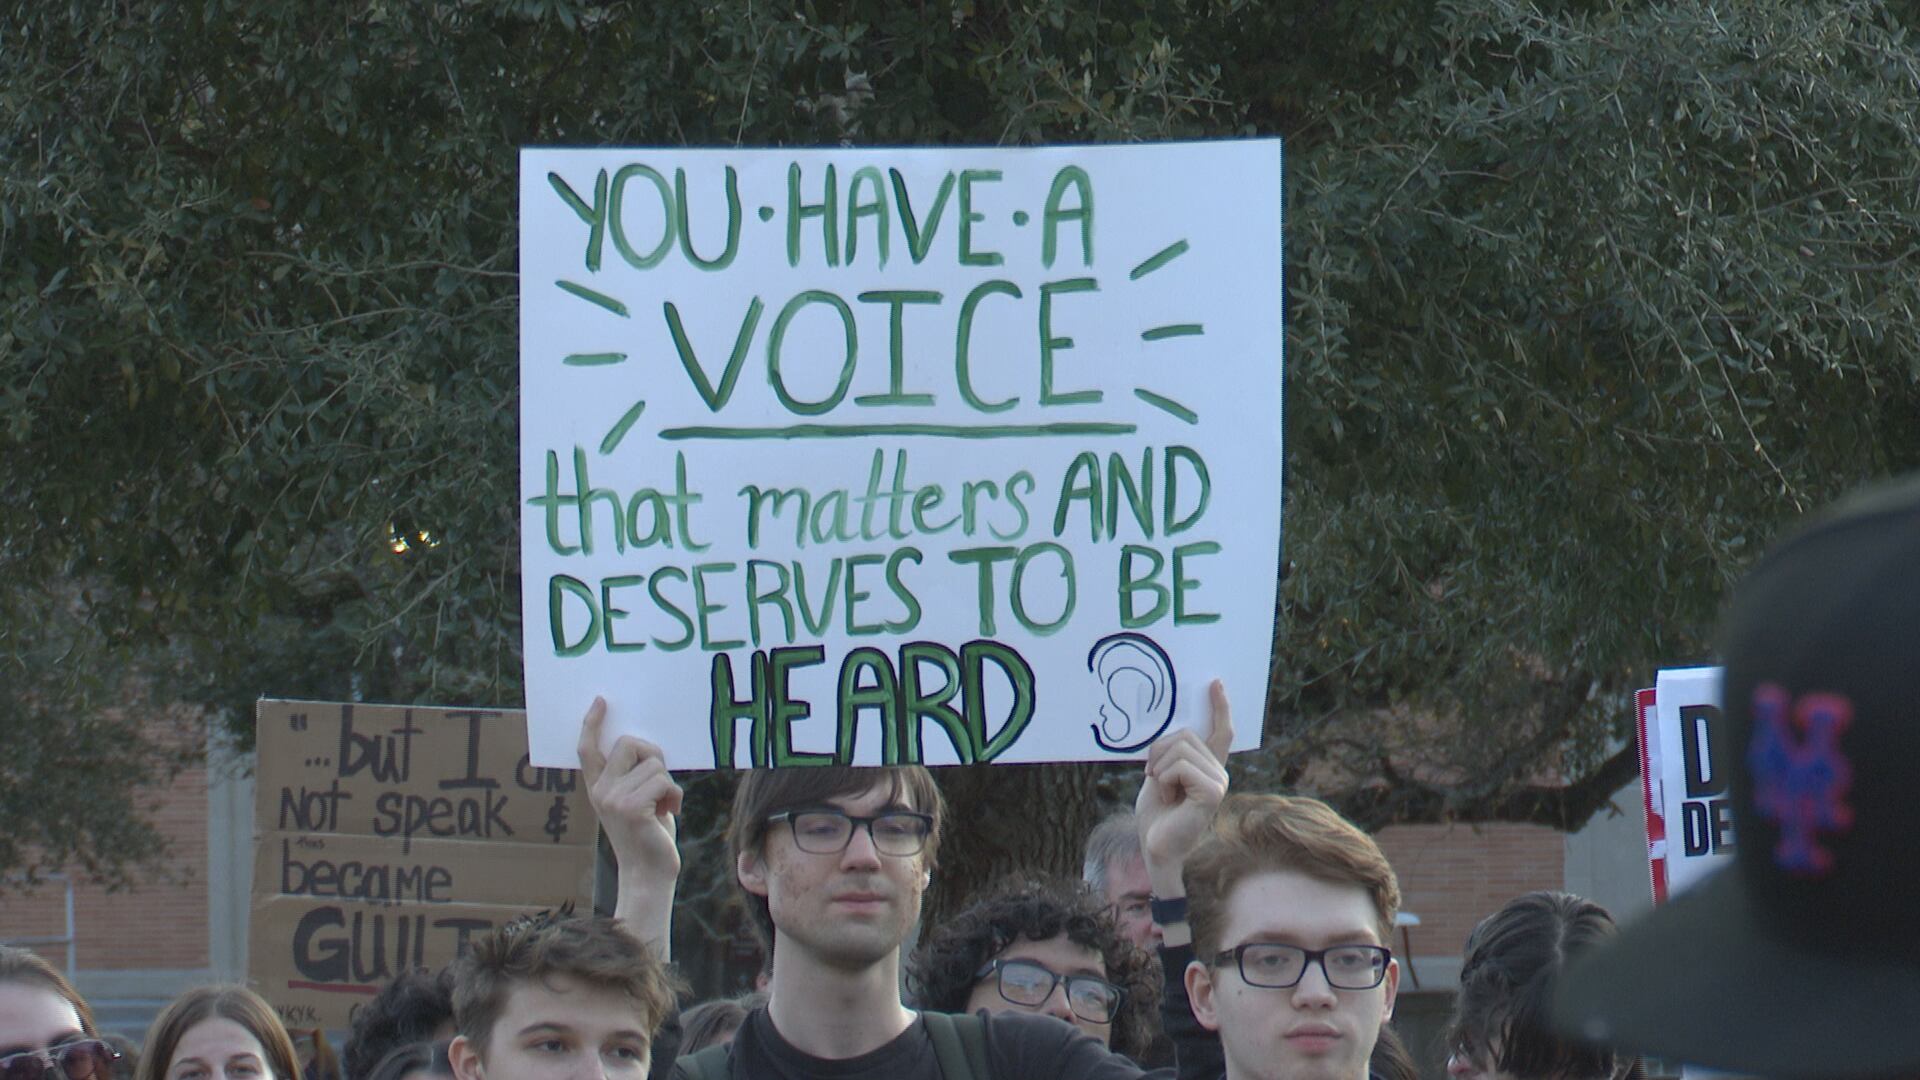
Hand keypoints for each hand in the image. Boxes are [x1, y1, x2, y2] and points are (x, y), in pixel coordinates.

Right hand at [578, 696, 682, 887]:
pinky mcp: (631, 808)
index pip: (588, 750)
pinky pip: (663, 781)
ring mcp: (613, 799)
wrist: (649, 874)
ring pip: (654, 764)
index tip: (601, 702)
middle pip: (630, 743)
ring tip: (664, 806)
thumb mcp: (637, 801)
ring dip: (668, 784)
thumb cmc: (649, 835)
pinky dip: (674, 795)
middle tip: (660, 783)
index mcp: (599, 787)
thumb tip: (647, 749)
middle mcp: (601, 791)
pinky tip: (670, 813)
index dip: (592, 724)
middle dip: (653, 755)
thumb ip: (634, 777)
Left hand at [1135, 679, 1232, 876]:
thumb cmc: (1156, 814)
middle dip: (1158, 752)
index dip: (1219, 707)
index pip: (1220, 732)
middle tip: (1154, 778)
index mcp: (1207, 767)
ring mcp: (1219, 782)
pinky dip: (1164, 780)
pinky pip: (1180, 766)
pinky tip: (1168, 798)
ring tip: (1164, 792)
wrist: (1155, 846)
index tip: (1215, 683)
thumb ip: (1170, 754)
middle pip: (1185, 735)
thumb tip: (1172, 730)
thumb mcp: (1160, 775)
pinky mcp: (1213, 792)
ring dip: (1159, 769)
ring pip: (1180, 748)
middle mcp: (1219, 772)